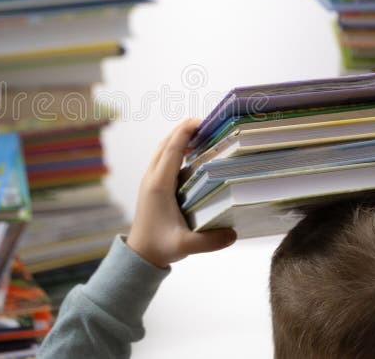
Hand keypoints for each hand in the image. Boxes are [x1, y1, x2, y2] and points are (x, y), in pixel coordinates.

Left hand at [126, 119, 236, 267]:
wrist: (139, 254)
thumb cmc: (159, 247)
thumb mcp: (185, 246)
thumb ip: (209, 242)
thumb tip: (234, 233)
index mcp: (159, 185)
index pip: (171, 150)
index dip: (185, 132)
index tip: (201, 121)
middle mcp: (152, 178)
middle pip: (166, 143)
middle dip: (184, 129)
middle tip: (207, 123)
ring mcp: (150, 180)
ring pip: (163, 149)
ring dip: (179, 138)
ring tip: (202, 133)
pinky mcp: (152, 185)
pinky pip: (163, 159)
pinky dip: (176, 149)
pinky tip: (192, 154)